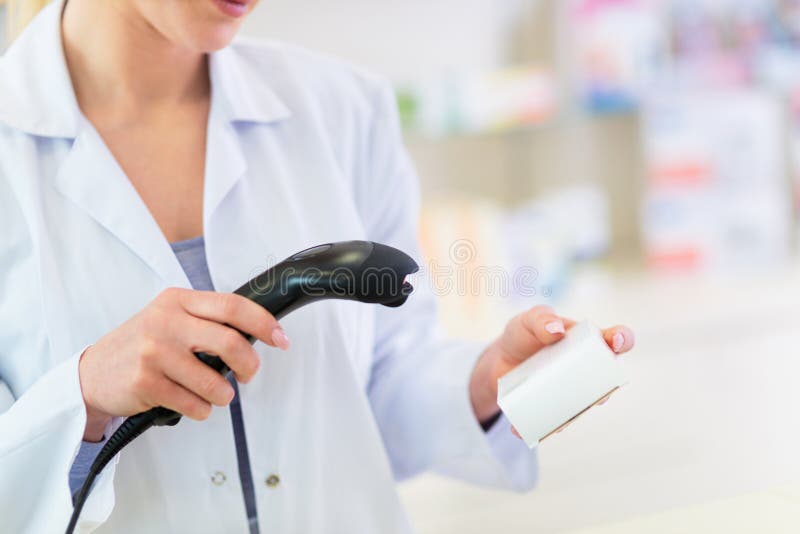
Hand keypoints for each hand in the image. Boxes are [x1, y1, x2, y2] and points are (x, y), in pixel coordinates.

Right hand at [78, 288, 290, 440]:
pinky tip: (190, 403)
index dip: (263, 323)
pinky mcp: (145, 382)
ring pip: (215, 382)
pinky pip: (195, 404)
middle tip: (249, 375)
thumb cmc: (141, 346)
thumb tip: (258, 334)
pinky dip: (201, 410)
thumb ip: (206, 320)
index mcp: (177, 301)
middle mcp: (165, 321)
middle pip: (230, 342)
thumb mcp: (169, 319)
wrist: (91, 374)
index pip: (232, 306)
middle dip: (250, 365)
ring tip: (213, 394)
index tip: (281, 339)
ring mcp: (154, 352)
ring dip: (222, 395)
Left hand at [469, 305, 634, 431]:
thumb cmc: (525, 334)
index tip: (615, 341)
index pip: (617, 338)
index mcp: (590, 341)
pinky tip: (525, 429)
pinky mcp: (555, 408)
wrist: (501, 360)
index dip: (622, 339)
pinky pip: (554, 422)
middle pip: (607, 382)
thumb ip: (541, 318)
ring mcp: (573, 391)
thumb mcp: (529, 320)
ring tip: (558, 421)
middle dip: (606, 390)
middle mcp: (589, 369)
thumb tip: (555, 329)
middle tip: (597, 396)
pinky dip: (541, 427)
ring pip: (583, 408)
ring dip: (574, 416)